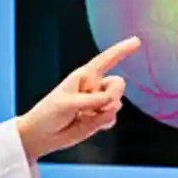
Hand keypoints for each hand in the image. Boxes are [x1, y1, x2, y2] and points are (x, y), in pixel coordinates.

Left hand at [15, 36, 141, 162]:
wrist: (41, 135)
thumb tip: (115, 103)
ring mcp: (97, 103)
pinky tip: (88, 123)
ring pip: (116, 104)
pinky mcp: (98, 118)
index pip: (106, 59)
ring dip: (103, 112)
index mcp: (84, 76)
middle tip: (94, 104)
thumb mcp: (68, 103)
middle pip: (118, 84)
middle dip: (112, 94)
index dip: (122, 50)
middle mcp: (93, 87)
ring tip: (83, 116)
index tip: (137, 41)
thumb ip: (92, 101)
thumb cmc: (49, 113)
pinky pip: (112, 118)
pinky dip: (103, 122)